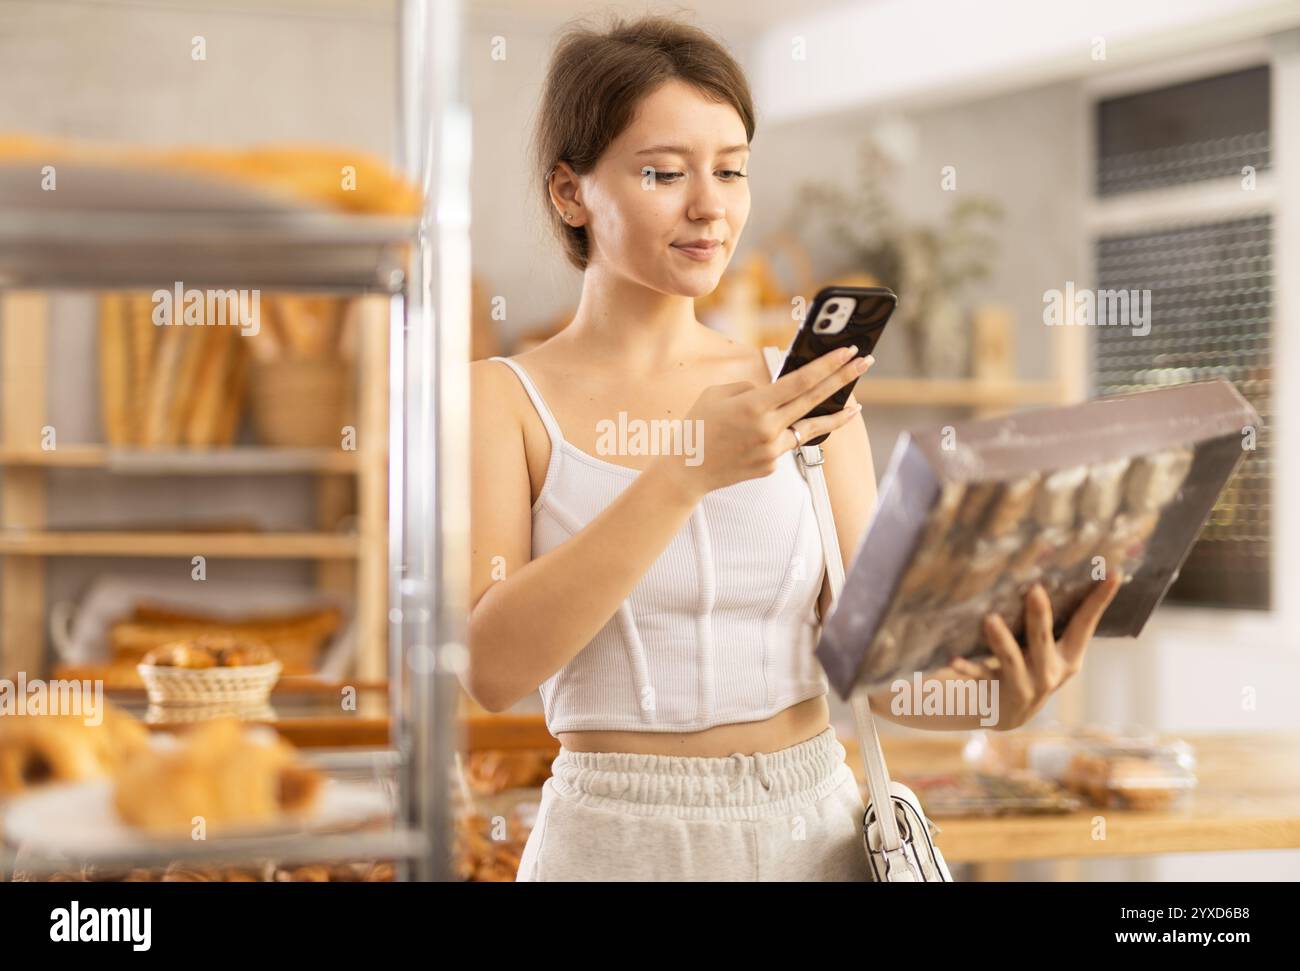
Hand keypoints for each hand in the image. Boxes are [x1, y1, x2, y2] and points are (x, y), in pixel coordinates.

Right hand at [655, 346, 872, 498]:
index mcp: (754, 405)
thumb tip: (777, 392)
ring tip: (857, 405)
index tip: (848, 351)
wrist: (686, 471)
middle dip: (843, 378)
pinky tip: (773, 431)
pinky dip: (785, 432)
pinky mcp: (772, 465)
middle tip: (865, 362)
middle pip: (815, 399)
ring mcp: (773, 450)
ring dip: (836, 414)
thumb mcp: (717, 394)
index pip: (801, 381)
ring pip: (811, 427)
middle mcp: (769, 428)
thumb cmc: (698, 426)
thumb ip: (752, 389)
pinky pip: (785, 442)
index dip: (828, 365)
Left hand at [937, 573, 1123, 730]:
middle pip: (1044, 641)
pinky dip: (968, 669)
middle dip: (1040, 617)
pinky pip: (979, 679)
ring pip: (1011, 661)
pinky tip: (953, 660)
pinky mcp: (995, 695)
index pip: (1086, 625)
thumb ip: (1051, 622)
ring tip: (990, 619)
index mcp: (1068, 658)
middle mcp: (1049, 674)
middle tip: (1035, 590)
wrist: (1006, 713)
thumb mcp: (1049, 650)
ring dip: (1001, 640)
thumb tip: (1052, 573)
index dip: (1099, 601)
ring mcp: (1023, 687)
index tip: (1114, 573)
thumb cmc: (1030, 667)